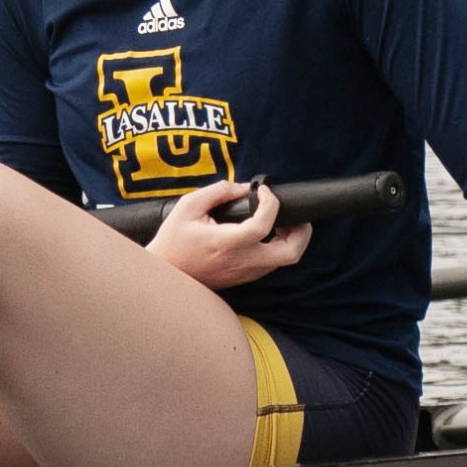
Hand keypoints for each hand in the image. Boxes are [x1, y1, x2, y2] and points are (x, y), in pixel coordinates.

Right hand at [146, 180, 311, 289]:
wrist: (165, 274)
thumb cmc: (173, 241)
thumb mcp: (188, 207)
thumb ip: (217, 192)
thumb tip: (243, 188)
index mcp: (227, 243)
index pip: (263, 225)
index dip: (271, 203)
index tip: (263, 191)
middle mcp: (241, 262)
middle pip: (290, 253)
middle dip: (301, 231)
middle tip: (294, 215)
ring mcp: (245, 273)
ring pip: (284, 260)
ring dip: (290, 239)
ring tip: (280, 221)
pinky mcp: (244, 278)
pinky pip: (271, 264)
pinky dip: (278, 247)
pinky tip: (267, 233)